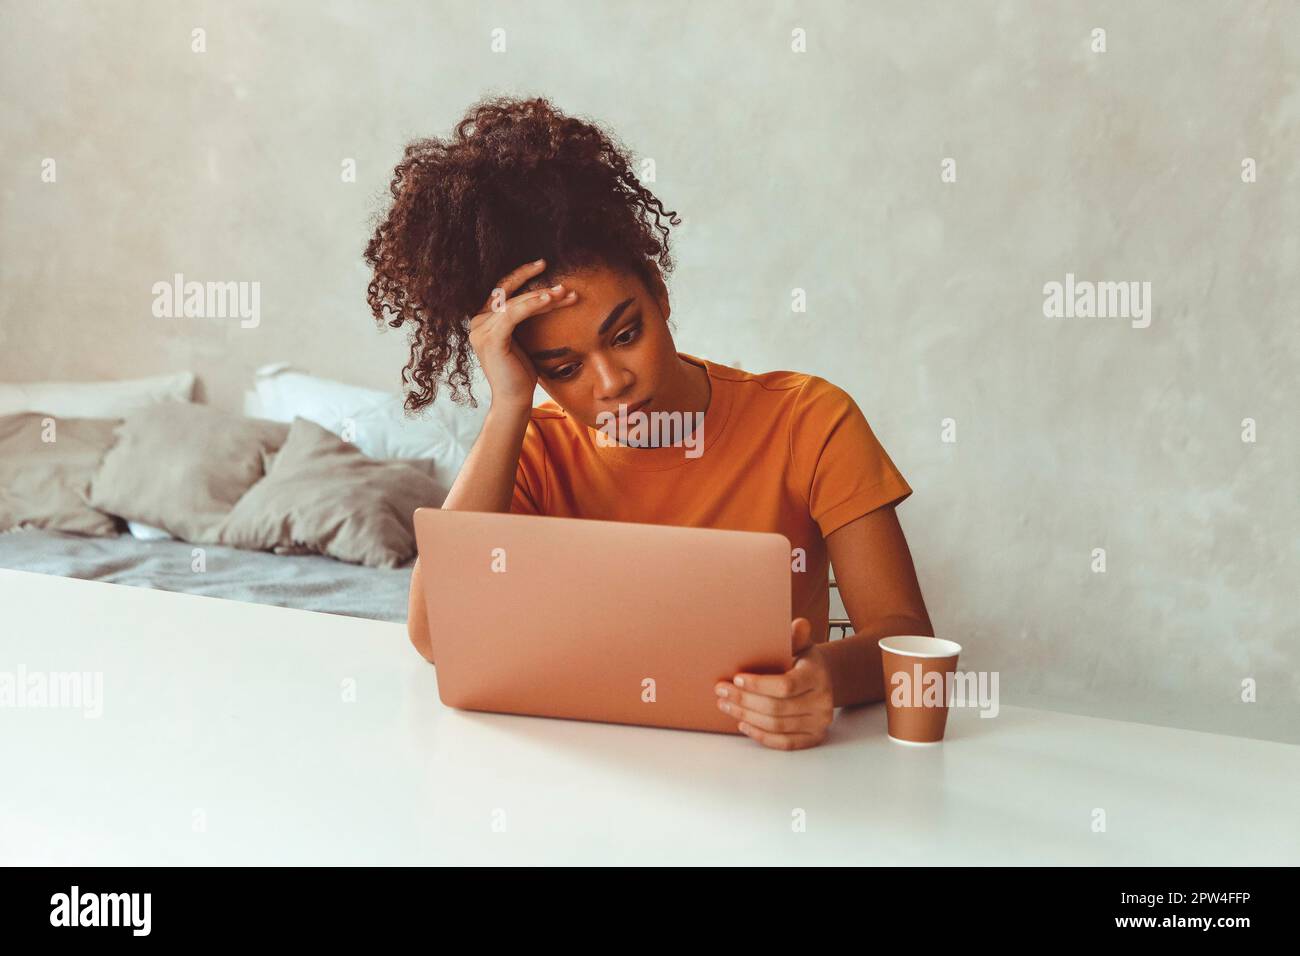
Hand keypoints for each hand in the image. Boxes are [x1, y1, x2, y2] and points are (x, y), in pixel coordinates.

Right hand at [467, 258, 578, 409]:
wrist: (514, 400)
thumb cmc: (521, 373)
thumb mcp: (524, 338)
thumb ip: (525, 317)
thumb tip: (547, 295)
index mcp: (483, 321)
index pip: (502, 290)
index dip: (521, 275)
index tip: (543, 264)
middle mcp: (477, 323)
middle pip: (509, 293)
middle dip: (535, 284)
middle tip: (560, 279)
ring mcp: (481, 330)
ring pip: (514, 303)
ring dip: (542, 296)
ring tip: (564, 292)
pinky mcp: (491, 339)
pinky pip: (513, 314)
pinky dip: (531, 305)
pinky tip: (549, 300)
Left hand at [714, 617, 833, 749]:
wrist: (821, 680)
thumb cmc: (803, 661)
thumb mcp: (800, 645)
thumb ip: (796, 636)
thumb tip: (799, 624)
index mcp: (817, 675)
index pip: (785, 686)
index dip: (758, 685)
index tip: (736, 678)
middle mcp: (823, 702)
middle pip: (776, 708)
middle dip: (744, 701)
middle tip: (722, 691)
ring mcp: (819, 722)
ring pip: (776, 726)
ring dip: (746, 716)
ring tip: (726, 705)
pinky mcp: (813, 737)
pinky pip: (784, 743)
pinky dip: (761, 735)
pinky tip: (743, 724)